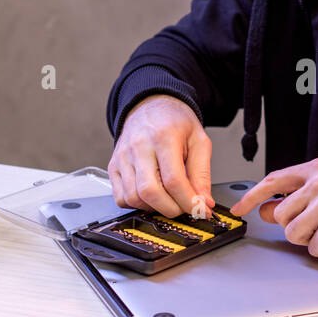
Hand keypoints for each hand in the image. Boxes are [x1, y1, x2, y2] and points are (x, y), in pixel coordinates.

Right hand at [107, 95, 213, 216]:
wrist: (151, 106)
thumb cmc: (175, 122)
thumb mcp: (199, 140)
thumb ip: (202, 173)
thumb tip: (204, 202)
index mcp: (164, 137)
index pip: (174, 180)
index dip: (189, 201)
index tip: (201, 210)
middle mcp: (139, 147)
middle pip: (150, 192)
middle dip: (171, 208)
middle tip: (184, 207)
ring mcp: (122, 157)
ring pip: (133, 197)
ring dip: (154, 207)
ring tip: (168, 199)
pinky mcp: (113, 166)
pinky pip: (120, 197)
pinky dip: (136, 204)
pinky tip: (150, 196)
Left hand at [231, 157, 317, 258]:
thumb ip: (298, 197)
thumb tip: (266, 209)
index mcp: (317, 169)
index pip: (273, 181)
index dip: (253, 197)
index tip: (239, 208)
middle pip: (281, 215)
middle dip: (297, 225)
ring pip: (293, 234)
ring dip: (312, 239)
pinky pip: (314, 249)